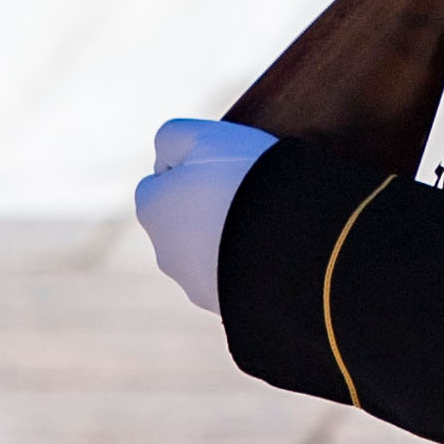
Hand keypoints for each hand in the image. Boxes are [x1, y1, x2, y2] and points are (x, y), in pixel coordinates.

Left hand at [136, 118, 271, 316]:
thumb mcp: (206, 137)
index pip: (162, 180)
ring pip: (210, 252)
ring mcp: (196, 285)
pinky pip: (238, 279)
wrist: (291, 241)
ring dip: (229, 239)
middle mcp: (165, 252)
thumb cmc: (246, 179)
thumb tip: (165, 158)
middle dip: (208, 208)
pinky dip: (250, 266)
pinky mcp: (227, 307)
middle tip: (249, 194)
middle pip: (185, 219)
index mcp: (152, 208)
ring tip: (268, 223)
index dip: (194, 169)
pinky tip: (275, 251)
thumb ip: (172, 137)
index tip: (226, 167)